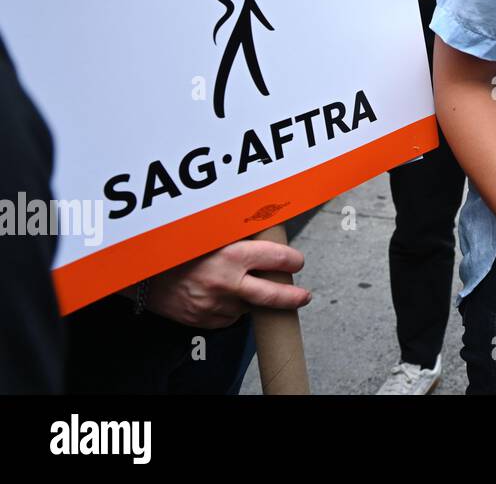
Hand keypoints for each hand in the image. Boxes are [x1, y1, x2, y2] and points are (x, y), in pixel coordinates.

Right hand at [143, 241, 311, 328]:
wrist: (140, 274)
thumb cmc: (177, 247)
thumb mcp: (211, 233)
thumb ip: (239, 233)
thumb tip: (267, 225)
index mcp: (232, 256)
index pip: (277, 259)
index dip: (292, 261)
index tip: (297, 262)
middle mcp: (227, 283)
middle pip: (274, 295)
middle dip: (293, 297)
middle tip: (303, 296)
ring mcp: (216, 306)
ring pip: (249, 306)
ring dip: (253, 298)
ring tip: (248, 285)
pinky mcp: (205, 320)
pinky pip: (228, 317)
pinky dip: (231, 308)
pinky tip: (224, 295)